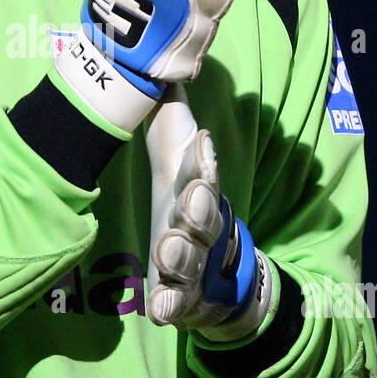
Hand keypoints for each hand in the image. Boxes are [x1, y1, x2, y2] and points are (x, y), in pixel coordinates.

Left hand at [146, 116, 269, 339]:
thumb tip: (161, 67)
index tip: (200, 141)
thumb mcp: (175, 158)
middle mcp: (199, 228)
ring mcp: (192, 264)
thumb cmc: (185, 204)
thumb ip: (170, 118)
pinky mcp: (180, 296)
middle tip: (192, 197)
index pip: (203, 172)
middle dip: (199, 206)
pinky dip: (169, 305)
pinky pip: (175, 302)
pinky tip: (159, 310)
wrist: (216, 276)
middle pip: (204, 216)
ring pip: (190, 258)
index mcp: (197, 193)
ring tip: (169, 246)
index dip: (203, 159)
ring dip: (181, 252)